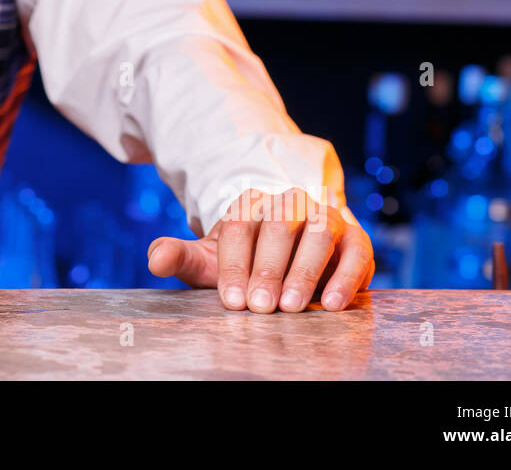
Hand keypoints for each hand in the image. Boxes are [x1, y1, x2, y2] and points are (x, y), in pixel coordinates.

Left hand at [146, 187, 373, 312]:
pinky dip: (346, 277)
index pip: (239, 227)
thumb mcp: (212, 259)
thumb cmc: (246, 262)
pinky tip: (333, 304)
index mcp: (251, 202)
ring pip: (318, 237)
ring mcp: (325, 217)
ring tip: (292, 307)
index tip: (230, 301)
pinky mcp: (355, 237)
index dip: (234, 265)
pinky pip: (355, 252)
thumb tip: (154, 259)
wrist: (294, 255)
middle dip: (268, 270)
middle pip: (278, 229)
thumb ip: (182, 257)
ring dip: (304, 273)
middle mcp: (290, 202)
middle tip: (260, 308)